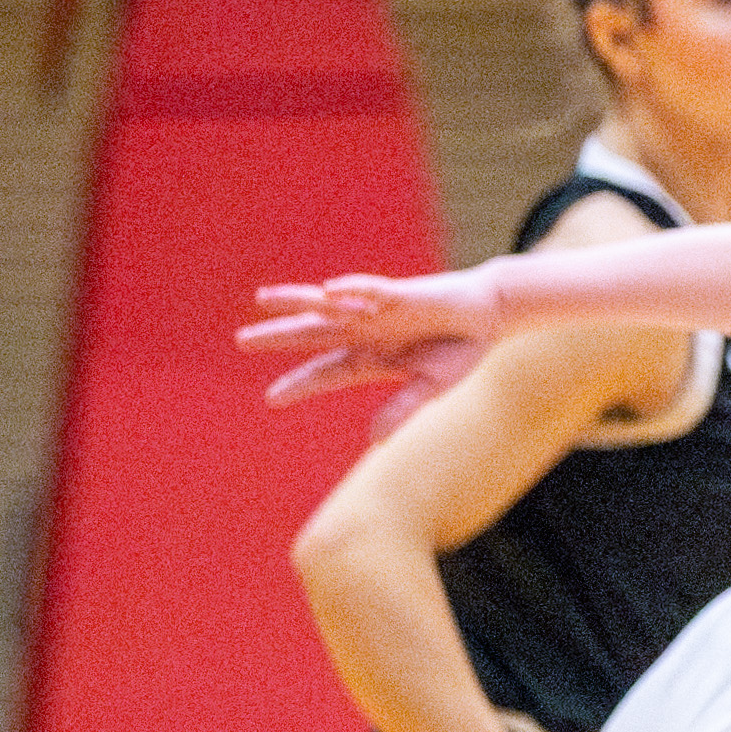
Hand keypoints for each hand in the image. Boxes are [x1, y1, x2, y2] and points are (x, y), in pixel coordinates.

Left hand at [243, 268, 506, 406]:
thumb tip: (374, 441)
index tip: (271, 399)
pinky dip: (351, 290)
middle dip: (278, 335)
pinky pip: (371, 290)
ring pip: (328, 305)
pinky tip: (328, 291)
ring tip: (264, 298)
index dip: (299, 384)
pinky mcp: (400, 293)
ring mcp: (379, 310)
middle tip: (241, 340)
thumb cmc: (459, 350)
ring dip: (297, 301)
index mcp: (372, 357)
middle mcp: (366, 331)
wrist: (489, 316)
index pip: (326, 371)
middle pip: (314, 332)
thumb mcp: (430, 386)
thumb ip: (401, 409)